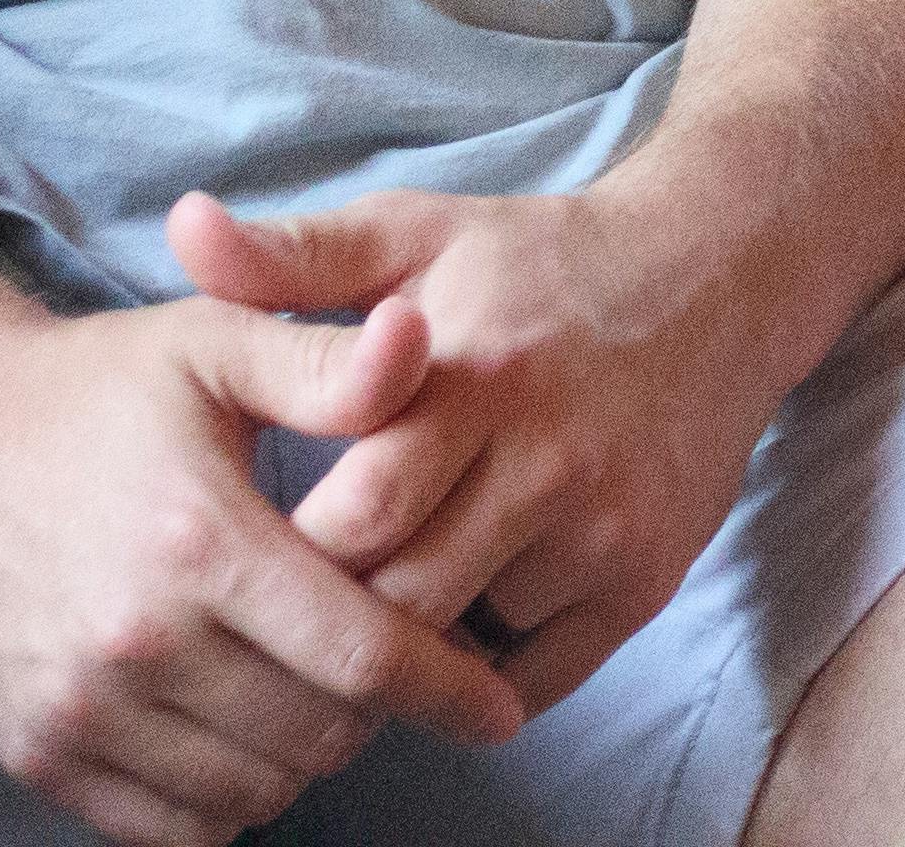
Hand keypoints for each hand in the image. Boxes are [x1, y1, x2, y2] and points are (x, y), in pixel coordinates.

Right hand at [0, 281, 525, 846]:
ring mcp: (77, 709)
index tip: (501, 708)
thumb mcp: (217, 342)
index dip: (449, 689)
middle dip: (378, 711)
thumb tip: (425, 337)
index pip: (360, 654)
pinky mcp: (36, 750)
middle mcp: (136, 643)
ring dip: (307, 754)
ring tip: (316, 687)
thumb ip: (330, 362)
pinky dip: (228, 797)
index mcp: (199, 543)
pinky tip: (244, 730)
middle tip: (389, 663)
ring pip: (254, 789)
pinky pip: (171, 828)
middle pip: (317, 734)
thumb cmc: (97, 386)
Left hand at [172, 181, 795, 722]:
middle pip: (402, 598)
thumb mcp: (419, 234)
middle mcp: (548, 458)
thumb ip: (295, 254)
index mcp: (473, 376)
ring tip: (374, 607)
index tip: (255, 553)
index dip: (288, 553)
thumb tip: (181, 227)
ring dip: (408, 643)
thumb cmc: (543, 261)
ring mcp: (606, 527)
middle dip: (337, 614)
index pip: (352, 516)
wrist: (724, 274)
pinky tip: (458, 618)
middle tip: (296, 609)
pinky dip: (483, 669)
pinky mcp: (649, 580)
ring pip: (464, 643)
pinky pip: (536, 678)